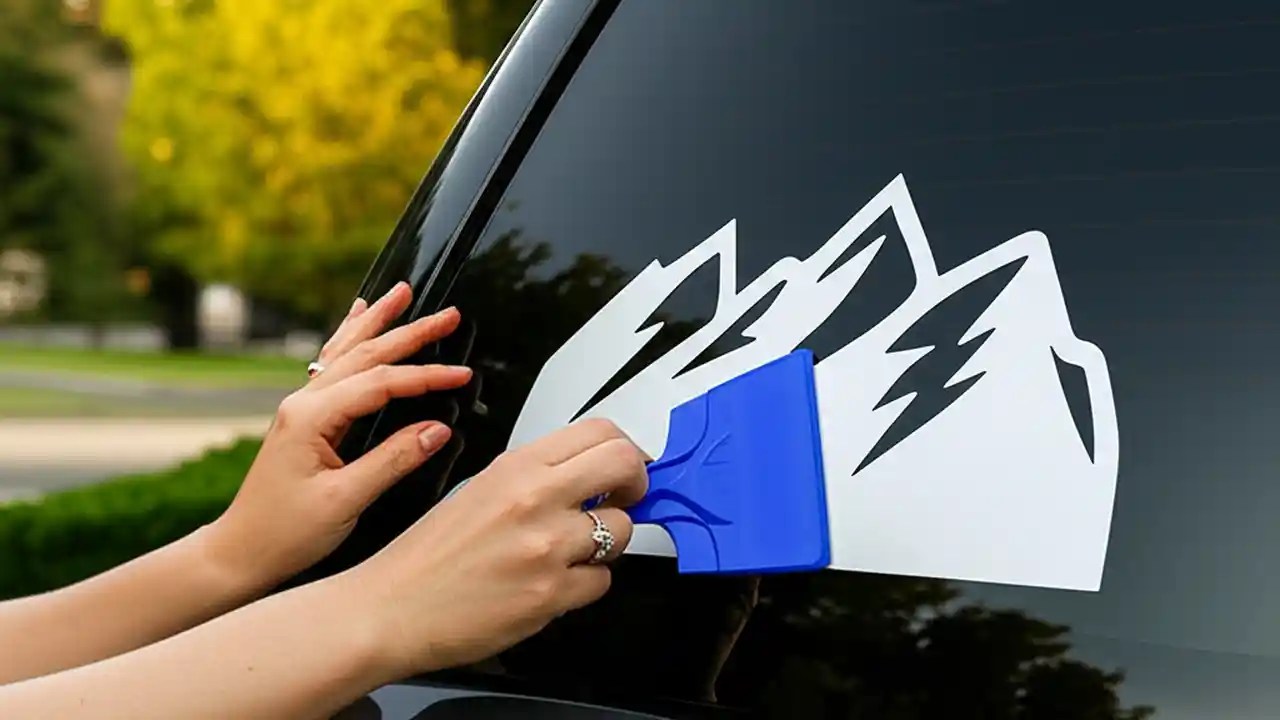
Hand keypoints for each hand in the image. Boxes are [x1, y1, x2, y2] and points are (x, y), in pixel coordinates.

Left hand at [203, 283, 472, 590]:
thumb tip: (438, 429)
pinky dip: (351, 337)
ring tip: (403, 292)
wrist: (239, 553)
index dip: (426, 376)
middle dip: (410, 332)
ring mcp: (301, 408)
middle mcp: (303, 402)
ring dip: (379, 322)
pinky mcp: (305, 419)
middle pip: (366, 355)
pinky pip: (333, 364)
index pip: (381, 383)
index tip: (463, 375)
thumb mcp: (345, 502)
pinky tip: (357, 317)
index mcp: (311, 417)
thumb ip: (394, 460)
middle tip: (451, 315)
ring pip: (348, 351)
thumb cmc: (285, 533)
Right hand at [342, 418, 649, 675]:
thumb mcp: (479, 489)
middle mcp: (533, 499)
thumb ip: (534, 477)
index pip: (599, 431)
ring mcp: (546, 547)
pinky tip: (555, 582)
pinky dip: (586, 584)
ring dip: (607, 543)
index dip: (623, 449)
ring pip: (621, 529)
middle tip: (626, 498)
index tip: (624, 465)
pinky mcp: (550, 594)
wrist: (391, 609)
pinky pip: (601, 581)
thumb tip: (586, 474)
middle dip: (636, 483)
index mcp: (515, 467)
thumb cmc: (428, 556)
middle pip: (624, 465)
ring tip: (573, 551)